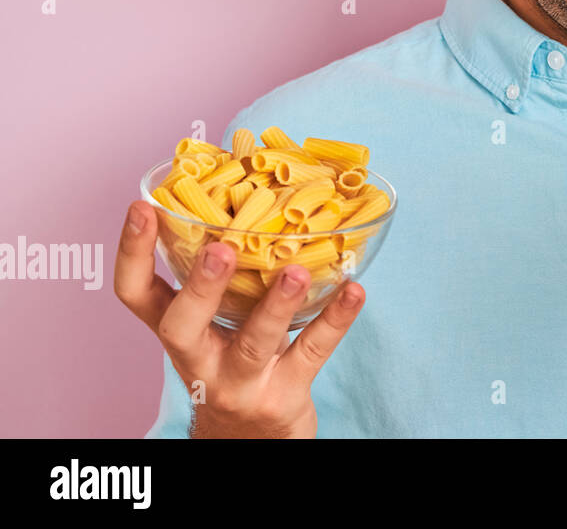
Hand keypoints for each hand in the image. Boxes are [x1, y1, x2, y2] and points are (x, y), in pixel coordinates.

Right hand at [114, 199, 365, 437]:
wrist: (251, 440)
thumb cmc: (235, 364)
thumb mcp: (217, 328)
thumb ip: (225, 281)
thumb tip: (249, 203)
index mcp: (179, 331)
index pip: (137, 294)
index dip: (133, 252)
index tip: (142, 206)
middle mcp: (199, 359)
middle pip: (182, 326)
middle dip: (200, 287)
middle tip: (220, 248)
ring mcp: (240, 381)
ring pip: (254, 343)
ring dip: (277, 305)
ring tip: (298, 271)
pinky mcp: (283, 395)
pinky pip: (312, 352)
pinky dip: (336, 319)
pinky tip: (355, 291)